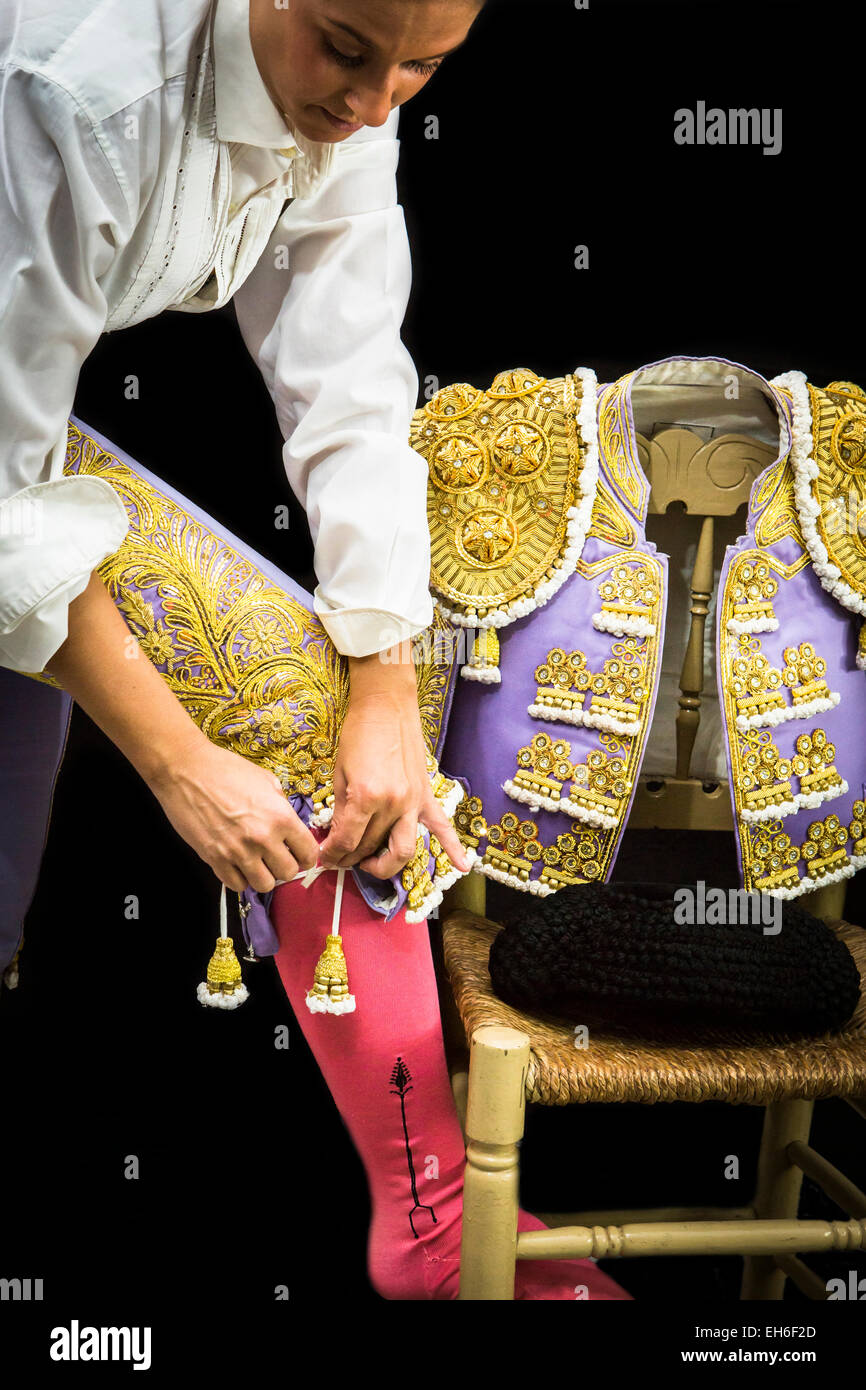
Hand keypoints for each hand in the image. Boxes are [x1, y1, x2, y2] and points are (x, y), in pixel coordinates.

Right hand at [144, 736, 319, 893]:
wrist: (185, 770)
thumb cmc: (225, 770)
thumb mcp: (266, 780)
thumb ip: (282, 805)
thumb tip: (290, 824)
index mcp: (281, 817)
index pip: (308, 853)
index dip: (306, 856)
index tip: (299, 854)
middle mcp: (262, 838)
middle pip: (288, 873)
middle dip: (284, 866)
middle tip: (275, 856)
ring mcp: (238, 851)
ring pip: (264, 885)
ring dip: (263, 875)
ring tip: (256, 862)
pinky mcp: (215, 859)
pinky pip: (237, 885)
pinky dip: (240, 878)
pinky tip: (237, 863)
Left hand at [318, 668, 470, 879]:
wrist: (386, 706)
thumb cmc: (358, 734)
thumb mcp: (339, 773)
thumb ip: (339, 809)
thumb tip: (335, 836)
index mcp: (366, 797)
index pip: (347, 839)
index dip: (332, 852)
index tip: (325, 856)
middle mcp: (393, 804)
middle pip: (370, 846)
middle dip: (350, 857)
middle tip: (339, 857)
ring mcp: (413, 802)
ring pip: (403, 850)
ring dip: (385, 865)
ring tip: (371, 865)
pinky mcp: (426, 796)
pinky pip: (443, 827)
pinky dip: (454, 848)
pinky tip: (463, 866)